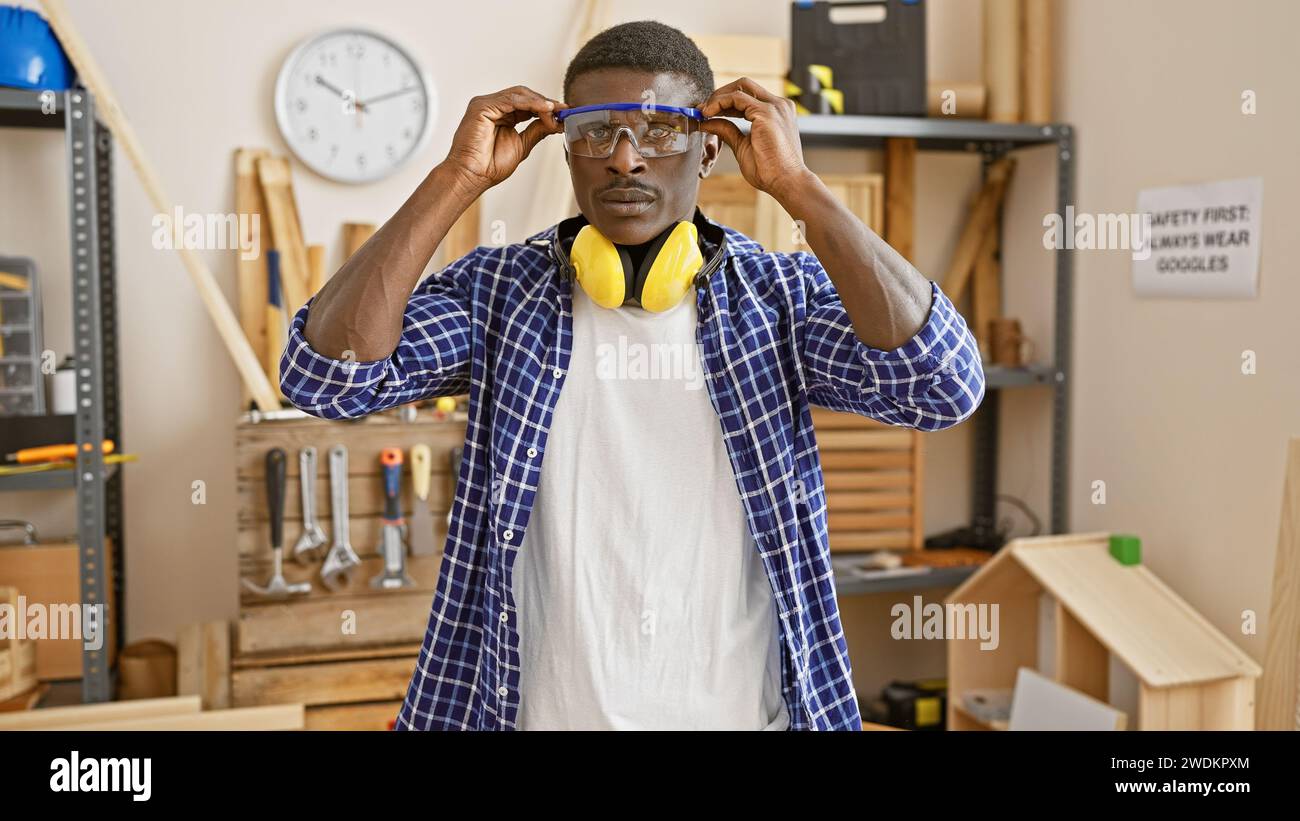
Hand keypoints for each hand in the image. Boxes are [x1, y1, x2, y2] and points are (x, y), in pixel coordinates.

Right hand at [444, 85, 564, 191]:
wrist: (473, 176)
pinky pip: (510, 100)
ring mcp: (485, 104)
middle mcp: (493, 106)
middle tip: (563, 111)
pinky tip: (544, 109)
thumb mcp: (522, 144)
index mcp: (501, 115)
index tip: (564, 112)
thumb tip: (554, 121)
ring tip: (555, 113)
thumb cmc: (490, 166)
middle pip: (524, 95)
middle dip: (545, 103)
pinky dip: (530, 103)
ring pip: (519, 95)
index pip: (527, 103)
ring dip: (540, 103)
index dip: (546, 106)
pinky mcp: (481, 106)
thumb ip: (536, 130)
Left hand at [699, 77, 808, 199]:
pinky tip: (708, 114)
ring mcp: (774, 106)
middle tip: (703, 109)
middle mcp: (778, 105)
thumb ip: (728, 131)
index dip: (725, 101)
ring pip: (739, 87)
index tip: (707, 112)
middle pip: (744, 85)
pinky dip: (719, 103)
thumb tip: (708, 122)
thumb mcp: (743, 146)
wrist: (786, 182)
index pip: (748, 95)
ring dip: (717, 97)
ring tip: (703, 112)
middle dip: (721, 94)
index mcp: (777, 112)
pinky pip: (736, 98)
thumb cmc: (769, 171)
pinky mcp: (766, 112)